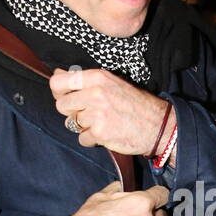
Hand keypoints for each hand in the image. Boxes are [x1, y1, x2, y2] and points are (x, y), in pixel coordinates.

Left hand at [50, 67, 173, 155]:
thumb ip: (84, 80)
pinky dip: (92, 139)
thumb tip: (57, 75)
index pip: (58, 83)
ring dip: (84, 126)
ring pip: (72, 123)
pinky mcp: (99, 133)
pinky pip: (82, 138)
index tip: (67, 96)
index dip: (59, 92)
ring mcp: (96, 114)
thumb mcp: (112, 82)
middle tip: (88, 113)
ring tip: (102, 122)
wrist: (158, 125)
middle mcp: (95, 93)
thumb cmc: (135, 103)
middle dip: (72, 112)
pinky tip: (106, 133)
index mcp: (96, 77)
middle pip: (61, 105)